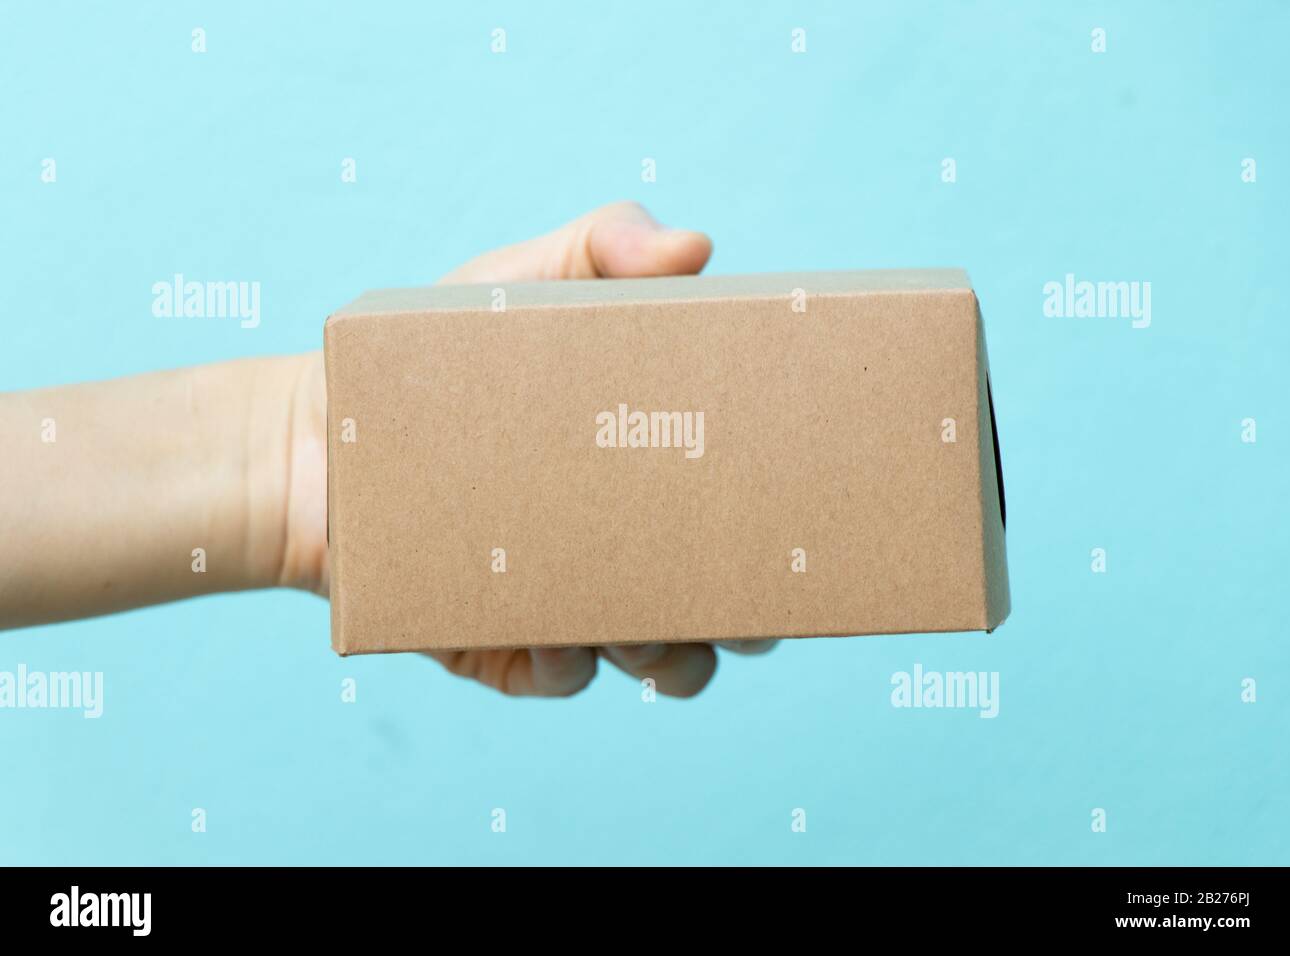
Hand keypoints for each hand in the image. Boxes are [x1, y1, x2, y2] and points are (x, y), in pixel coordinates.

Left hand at [279, 202, 775, 696]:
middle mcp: (631, 548)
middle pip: (733, 607)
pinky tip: (544, 630)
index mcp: (656, 474)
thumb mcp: (527, 281)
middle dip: (750, 608)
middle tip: (726, 573)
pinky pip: (565, 679)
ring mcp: (574, 604)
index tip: (800, 511)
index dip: (790, 526)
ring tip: (629, 613)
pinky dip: (569, 663)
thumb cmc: (436, 350)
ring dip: (670, 648)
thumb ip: (608, 243)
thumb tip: (697, 248)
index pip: (751, 514)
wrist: (318, 432)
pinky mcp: (505, 649)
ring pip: (667, 661)